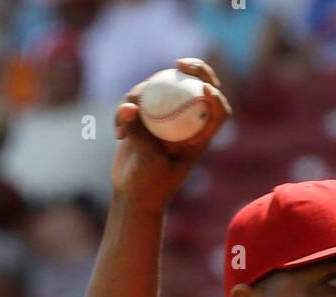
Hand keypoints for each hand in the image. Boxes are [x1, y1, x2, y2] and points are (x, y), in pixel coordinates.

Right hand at [112, 57, 230, 213]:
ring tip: (126, 118)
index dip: (217, 98)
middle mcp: (186, 123)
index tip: (205, 89)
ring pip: (160, 87)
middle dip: (195, 68)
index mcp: (199, 137)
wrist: (133, 194)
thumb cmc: (149, 185)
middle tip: (179, 63)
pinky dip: (123, 111)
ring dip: (139, 94)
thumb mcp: (148, 162)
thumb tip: (130, 107)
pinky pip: (136, 99)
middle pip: (198, 87)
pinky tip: (116, 133)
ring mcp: (166, 116)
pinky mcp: (146, 115)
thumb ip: (139, 133)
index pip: (218, 113)